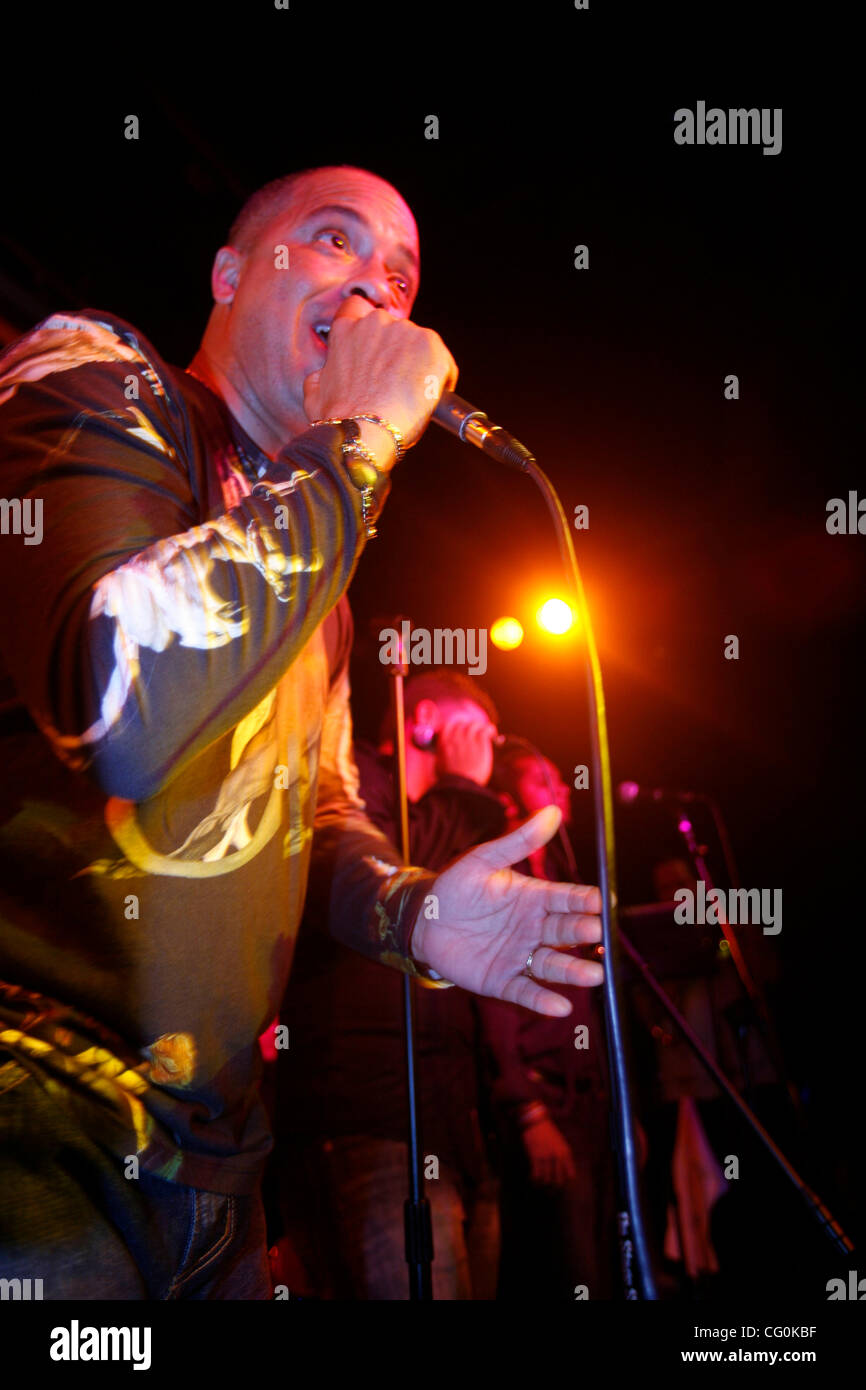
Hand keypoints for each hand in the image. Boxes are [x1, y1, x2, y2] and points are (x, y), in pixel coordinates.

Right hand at [303, 296, 457, 450]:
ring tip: (412, 396)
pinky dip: (441, 378)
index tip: (376, 345)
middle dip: (396, 352)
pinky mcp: (430, 344)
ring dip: (419, 365)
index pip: (357, 307)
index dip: (368, 325)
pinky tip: (430, 399)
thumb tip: (323, 376)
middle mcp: (375, 322)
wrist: (364, 431)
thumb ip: (321, 376)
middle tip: (396, 383)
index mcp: (345, 330)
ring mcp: (404, 330)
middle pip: (394, 328)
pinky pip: (443, 362)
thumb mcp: (315, 394)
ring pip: (419, 345)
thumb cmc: (340, 419)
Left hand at [411, 805, 603, 1015]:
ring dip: (573, 971)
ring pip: (553, 965)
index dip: (584, 900)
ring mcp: (520, 956)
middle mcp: (533, 928)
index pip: (566, 898)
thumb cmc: (457, 887)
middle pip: (565, 932)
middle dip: (582, 932)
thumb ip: (518, 841)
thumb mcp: (484, 860)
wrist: (423, 920)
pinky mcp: (501, 980)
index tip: (601, 900)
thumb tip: (553, 811)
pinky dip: (542, 1000)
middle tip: (596, 932)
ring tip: (594, 975)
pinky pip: (525, 991)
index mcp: (534, 898)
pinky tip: (560, 1006)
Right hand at [436, 712, 496, 785]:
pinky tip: (492, 733)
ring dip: (479, 727)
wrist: (461, 787)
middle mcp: (455, 738)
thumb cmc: (450, 781)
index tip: (458, 729)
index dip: (454, 727)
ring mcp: (468, 739)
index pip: (448, 726)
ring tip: (484, 731)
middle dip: (467, 727)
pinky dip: (489, 729)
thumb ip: (442, 755)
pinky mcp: (480, 743)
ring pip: (474, 725)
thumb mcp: (440, 766)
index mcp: (443, 743)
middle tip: (472, 732)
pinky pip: (486, 729)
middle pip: (462, 724)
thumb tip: (443, 752)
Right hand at [523, 1117, 577, 1186]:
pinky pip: (536, 1174)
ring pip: (547, 1179)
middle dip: (554, 1186)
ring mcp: (546, 1157)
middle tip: (550, 1187)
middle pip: (559, 1181)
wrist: (536, 1122)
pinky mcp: (535, 1156)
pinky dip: (535, 1180)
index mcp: (566, 1153)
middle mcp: (557, 1156)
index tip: (561, 1183)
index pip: (571, 1175)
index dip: (566, 1182)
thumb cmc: (549, 1133)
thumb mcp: (561, 1143)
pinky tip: (533, 1178)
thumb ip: (563, 1157)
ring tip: (541, 1183)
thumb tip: (563, 1173)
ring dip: (544, 1183)